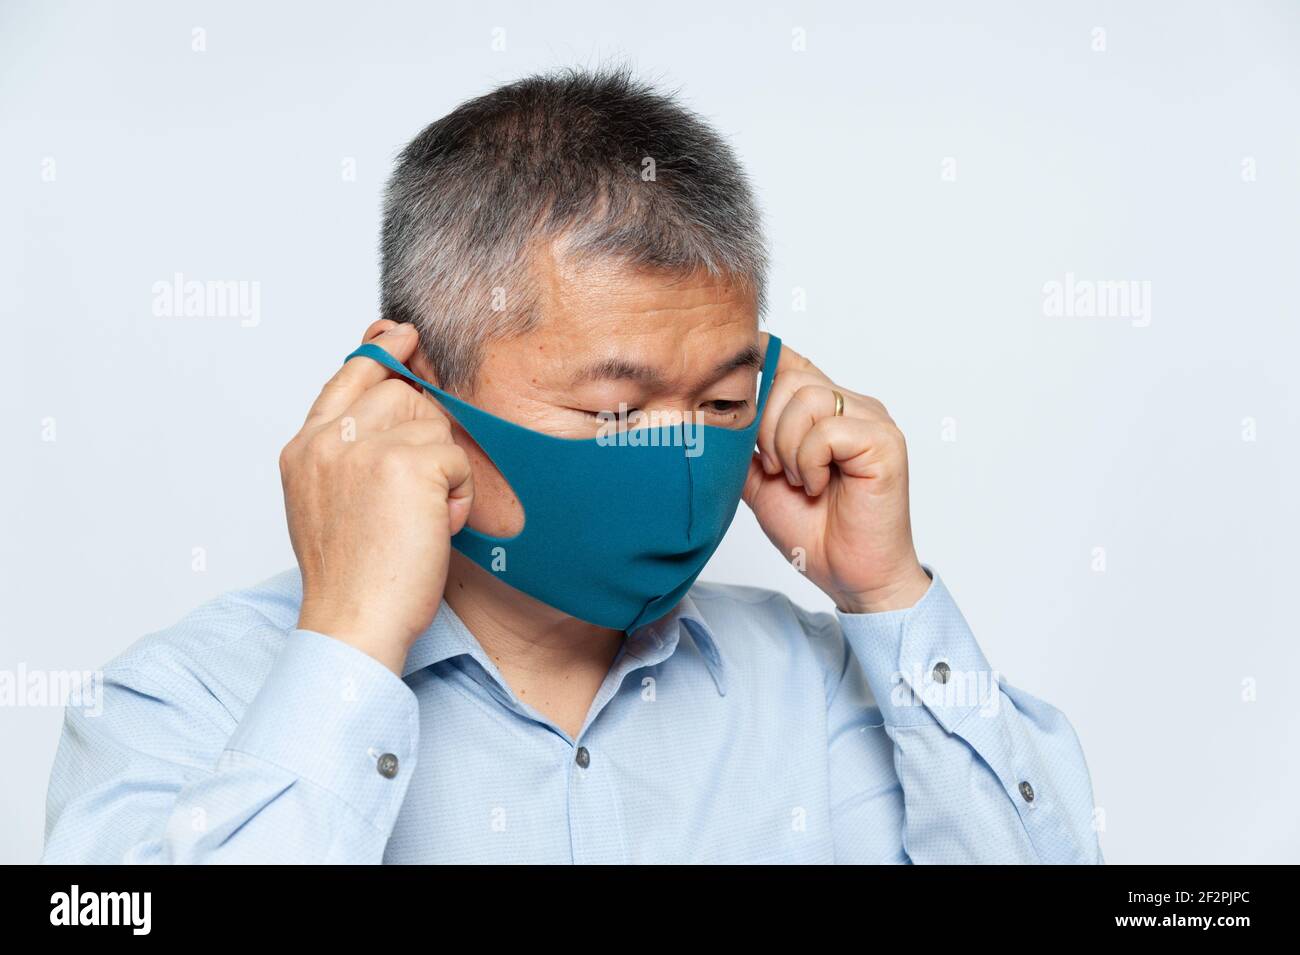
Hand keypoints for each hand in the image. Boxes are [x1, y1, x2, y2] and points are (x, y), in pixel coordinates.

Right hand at [279, 320, 473, 672]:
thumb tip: (392, 396)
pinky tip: (432, 527)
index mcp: (304, 449)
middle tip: (411, 497)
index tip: (402, 334)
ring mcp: (364, 448)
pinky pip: (455, 458)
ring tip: (418, 517)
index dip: (381, 352)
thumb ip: (349, 450)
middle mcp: (327, 441)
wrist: (354, 623)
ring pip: (432, 424)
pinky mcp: (406, 463)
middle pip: (401, 395)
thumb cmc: (352, 576)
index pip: (346, 376)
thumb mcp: (330, 503)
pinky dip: (457, 496)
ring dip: (441, 472)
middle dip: (424, 440)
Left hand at [743, 336, 930, 612]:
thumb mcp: (759, 481)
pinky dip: (810, 462)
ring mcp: (872, 421)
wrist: (851, 577)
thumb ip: (742, 445)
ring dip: (788, 447)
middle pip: (791, 377)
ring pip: (808, 399)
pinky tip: (817, 486)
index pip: (789, 361)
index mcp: (827, 409)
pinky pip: (828, 430)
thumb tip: (706, 414)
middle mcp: (853, 406)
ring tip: (799, 481)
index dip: (760, 369)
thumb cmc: (814, 531)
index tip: (737, 400)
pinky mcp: (885, 442)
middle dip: (766, 426)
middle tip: (775, 470)